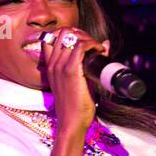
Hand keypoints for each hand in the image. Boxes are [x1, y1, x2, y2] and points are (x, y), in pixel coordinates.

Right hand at [37, 27, 109, 142]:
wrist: (71, 122)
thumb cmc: (75, 106)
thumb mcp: (77, 82)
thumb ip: (87, 63)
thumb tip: (105, 45)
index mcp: (50, 66)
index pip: (53, 37)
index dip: (71, 34)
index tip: (84, 40)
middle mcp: (52, 64)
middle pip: (63, 33)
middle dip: (81, 33)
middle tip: (93, 43)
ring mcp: (59, 66)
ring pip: (72, 37)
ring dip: (88, 38)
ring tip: (98, 48)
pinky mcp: (70, 71)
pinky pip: (80, 46)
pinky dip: (92, 44)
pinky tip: (100, 51)